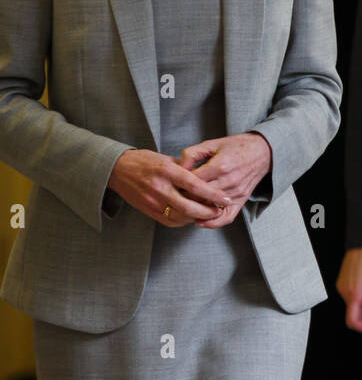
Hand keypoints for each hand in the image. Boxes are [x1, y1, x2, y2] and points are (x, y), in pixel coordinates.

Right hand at [107, 148, 233, 226]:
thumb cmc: (144, 161)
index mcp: (167, 171)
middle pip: (189, 206)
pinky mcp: (148, 211)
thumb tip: (205, 178)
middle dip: (208, 211)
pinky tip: (191, 216)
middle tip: (219, 210)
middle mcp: (160, 187)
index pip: (195, 185)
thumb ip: (186, 168)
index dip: (213, 194)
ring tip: (208, 213)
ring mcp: (153, 201)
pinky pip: (171, 221)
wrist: (117, 170)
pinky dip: (184, 220)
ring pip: (181, 217)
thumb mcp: (166, 158)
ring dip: (197, 217)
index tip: (226, 198)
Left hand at [173, 132, 272, 226]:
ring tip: (183, 206)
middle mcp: (229, 181)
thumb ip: (192, 153)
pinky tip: (200, 221)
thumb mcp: (212, 143)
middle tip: (174, 195)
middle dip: (184, 197)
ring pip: (209, 207)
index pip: (192, 181)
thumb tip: (179, 167)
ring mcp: (236, 193)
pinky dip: (213, 223)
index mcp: (220, 166)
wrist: (262, 152)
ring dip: (195, 208)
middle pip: (199, 197)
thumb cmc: (236, 146)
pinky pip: (227, 217)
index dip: (179, 183)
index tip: (172, 183)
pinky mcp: (242, 200)